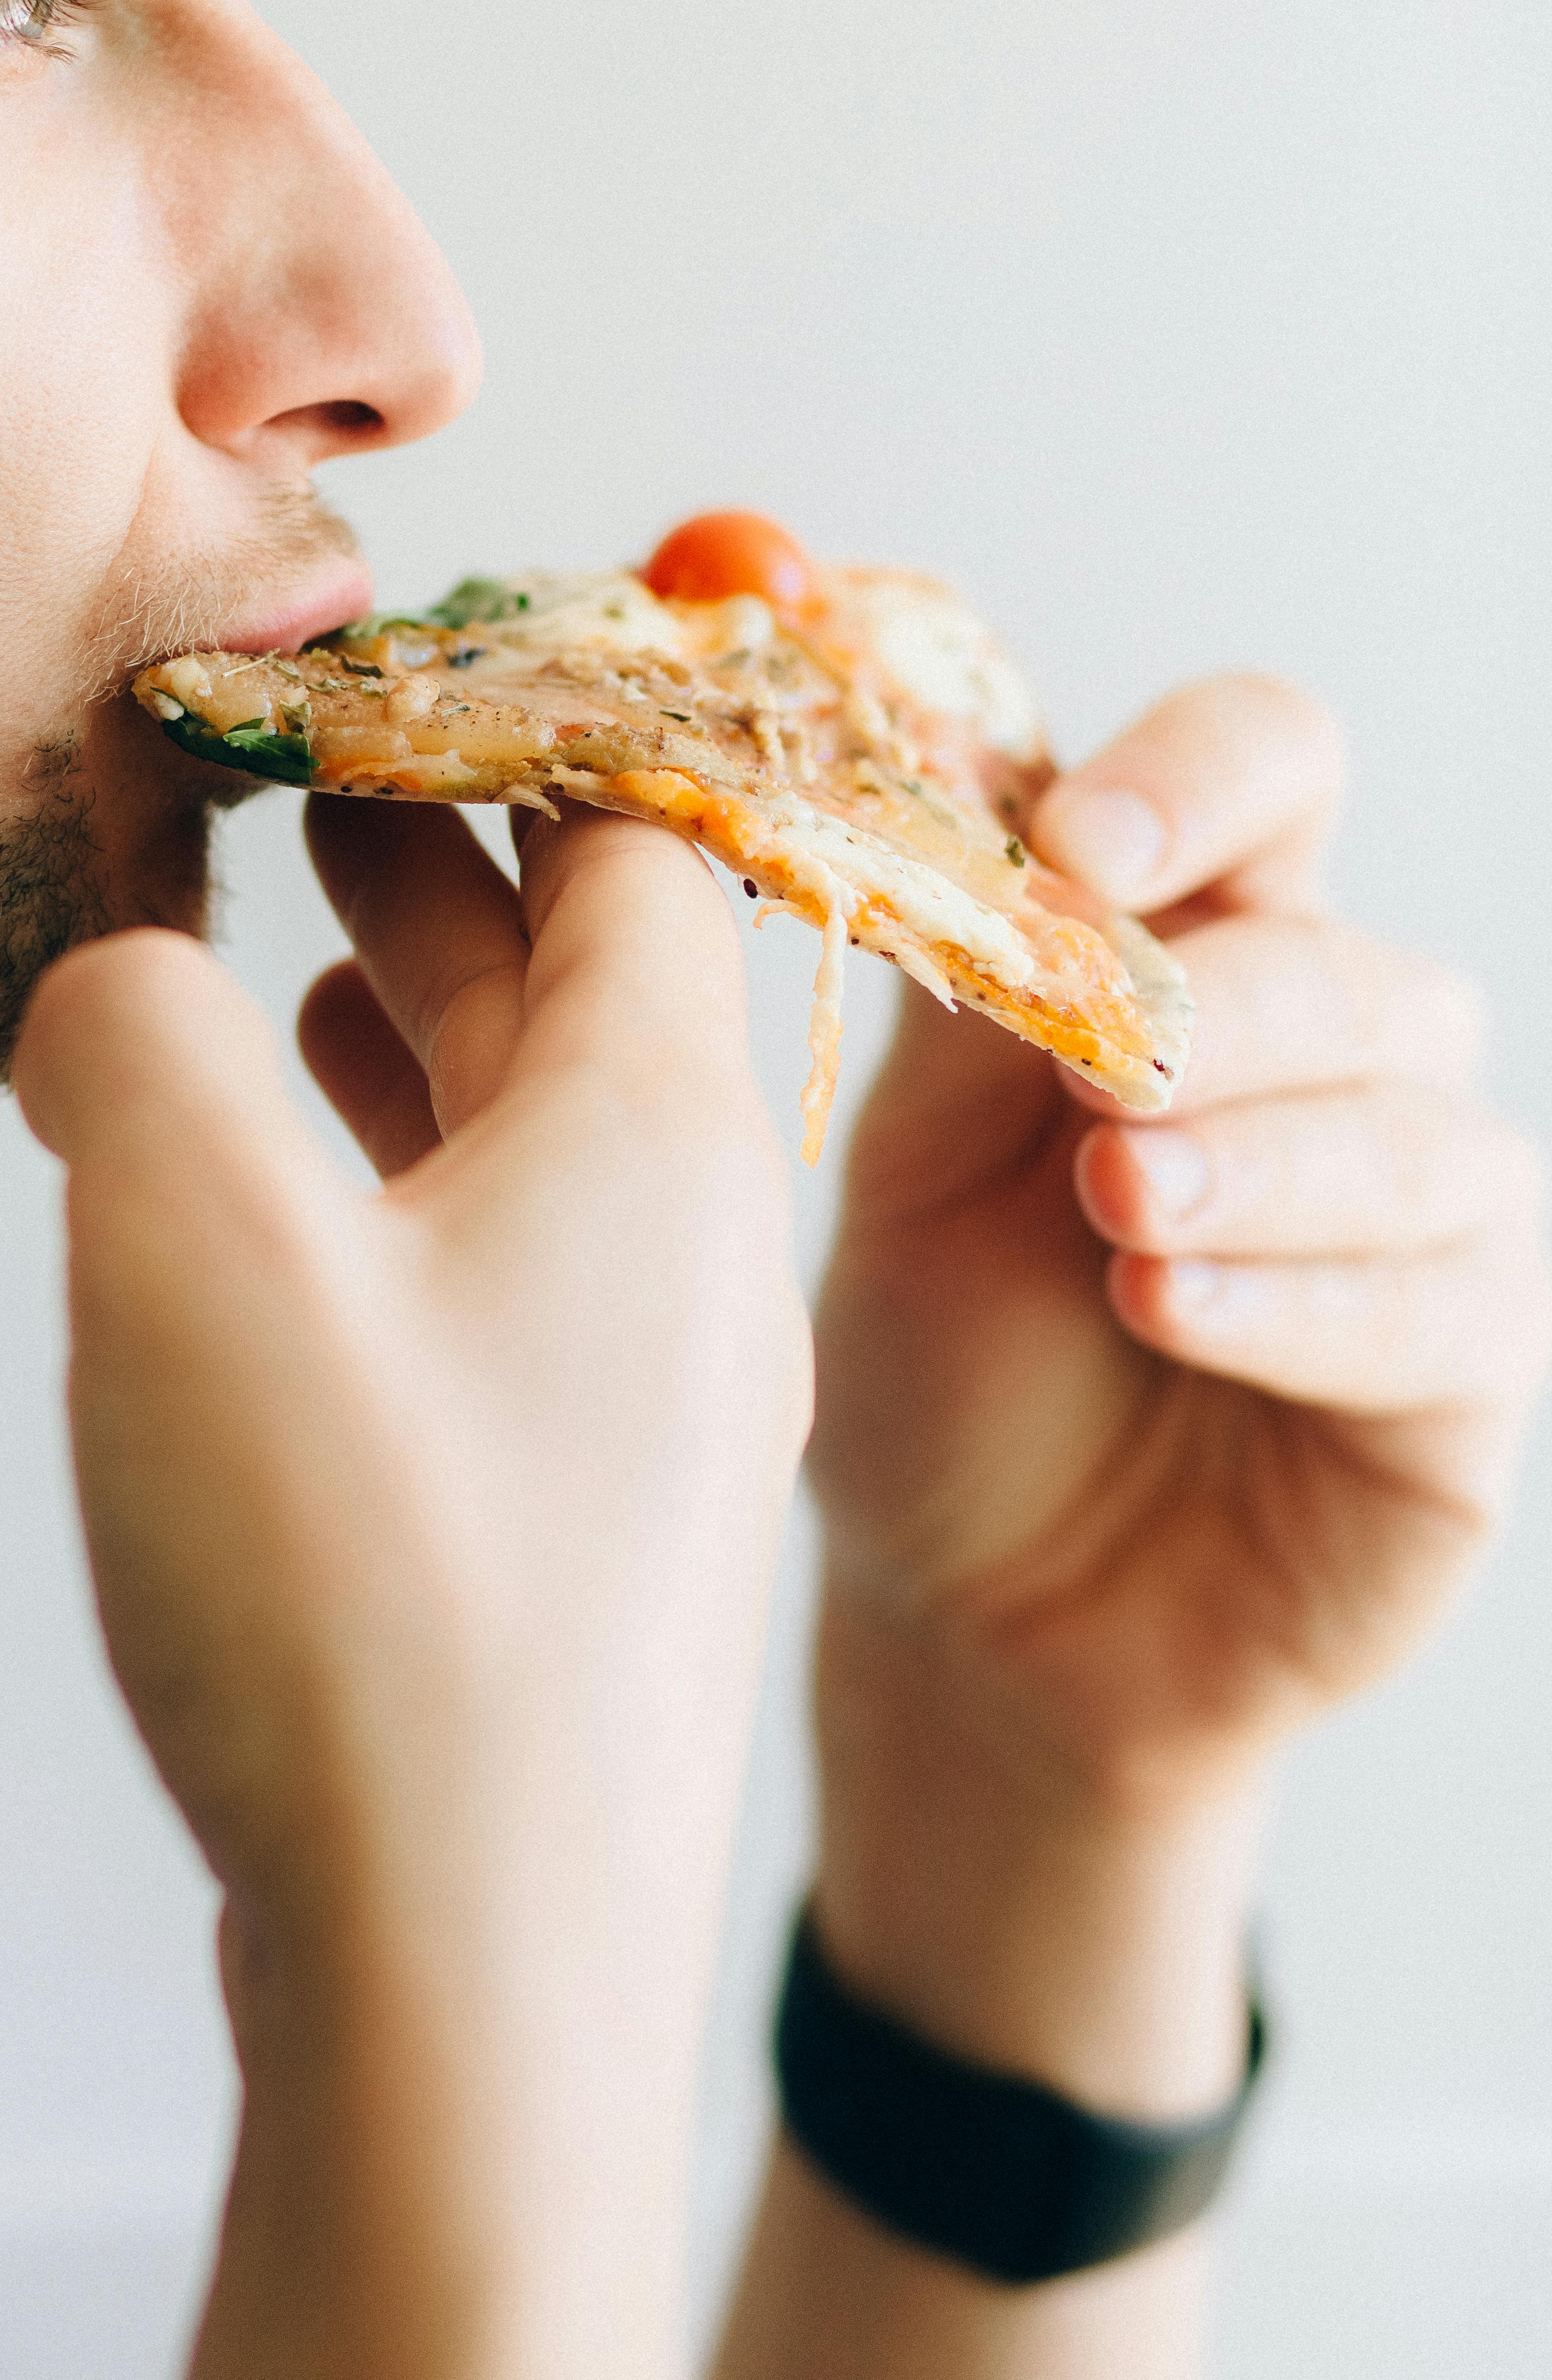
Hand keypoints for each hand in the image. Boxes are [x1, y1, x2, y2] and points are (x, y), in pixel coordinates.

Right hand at [14, 803, 809, 2379]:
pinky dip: (402, 1183)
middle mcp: (684, 1250)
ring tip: (291, 944)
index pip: (640, 836)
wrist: (470, 1995)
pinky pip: (497, 1273)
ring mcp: (639, 1393)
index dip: (523, 724)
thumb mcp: (192, 1235)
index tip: (394, 668)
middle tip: (325, 766)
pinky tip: (299, 1187)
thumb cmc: (367, 1604)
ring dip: (416, 1022)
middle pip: (586, 979)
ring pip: (532, 1132)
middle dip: (449, 861)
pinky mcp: (564, 1517)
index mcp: (657, 1136)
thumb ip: (137, 1032)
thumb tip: (122, 985)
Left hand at [808, 676, 1550, 2106]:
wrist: (970, 1609)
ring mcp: (1426, 1214)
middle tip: (1093, 1066)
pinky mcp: (1466, 1378)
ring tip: (1116, 1206)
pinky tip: (1172, 1313)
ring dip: (1253, 1161)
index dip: (1199, 775)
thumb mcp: (913, 1161)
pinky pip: (1435, 1310)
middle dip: (1224, 1006)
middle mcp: (1340, 1055)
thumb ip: (962, 995)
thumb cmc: (943, 1357)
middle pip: (1350, 962)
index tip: (1079, 843)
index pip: (1269, 770)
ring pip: (1406, 1132)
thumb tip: (954, 781)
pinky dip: (1295, 1305)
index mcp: (1203, 947)